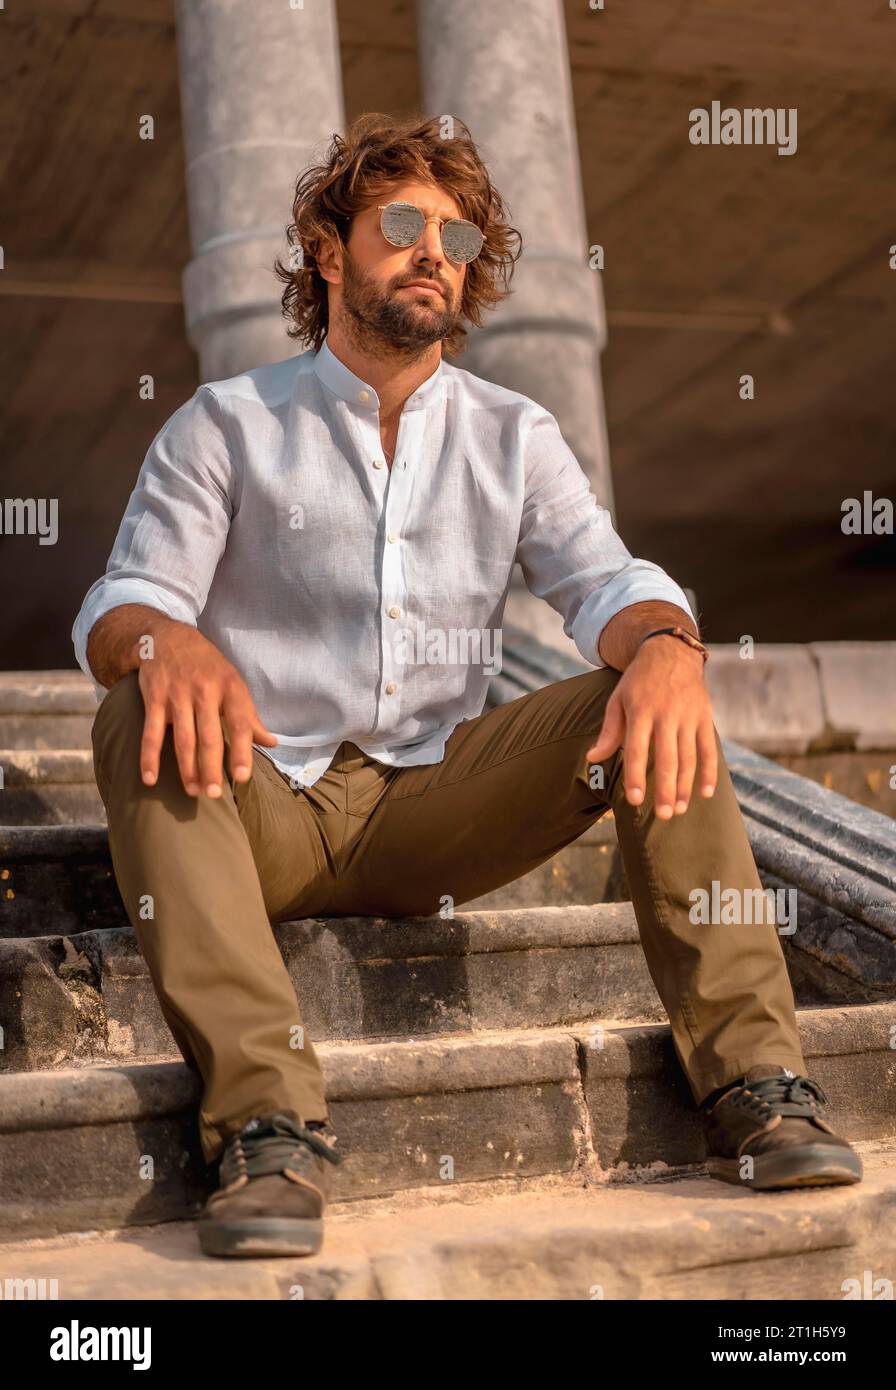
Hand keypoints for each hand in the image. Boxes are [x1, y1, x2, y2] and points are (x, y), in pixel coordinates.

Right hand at [135, 623, 277, 797]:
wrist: (166, 637)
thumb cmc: (207, 666)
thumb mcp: (233, 683)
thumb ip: (250, 716)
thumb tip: (272, 743)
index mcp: (230, 688)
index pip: (240, 723)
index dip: (242, 751)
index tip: (242, 777)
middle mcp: (205, 690)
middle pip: (209, 736)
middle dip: (211, 767)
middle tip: (214, 795)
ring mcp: (178, 694)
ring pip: (183, 738)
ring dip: (186, 768)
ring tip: (193, 791)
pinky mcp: (153, 697)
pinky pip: (151, 732)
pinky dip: (149, 757)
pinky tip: (150, 778)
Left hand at [585, 636, 716, 817]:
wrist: (670, 652)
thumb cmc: (638, 681)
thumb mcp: (618, 700)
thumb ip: (609, 732)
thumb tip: (592, 759)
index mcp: (640, 710)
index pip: (637, 749)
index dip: (636, 776)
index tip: (635, 800)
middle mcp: (666, 714)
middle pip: (667, 758)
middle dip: (666, 789)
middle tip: (664, 816)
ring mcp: (688, 715)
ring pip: (689, 757)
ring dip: (686, 786)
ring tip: (679, 810)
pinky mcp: (704, 716)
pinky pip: (708, 748)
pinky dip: (709, 771)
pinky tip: (705, 793)